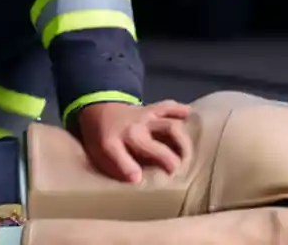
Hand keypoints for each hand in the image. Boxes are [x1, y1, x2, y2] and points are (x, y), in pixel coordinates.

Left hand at [77, 100, 192, 183]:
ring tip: (188, 155)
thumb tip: (137, 180)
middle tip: (177, 173)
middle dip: (169, 161)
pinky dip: (181, 111)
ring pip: (170, 127)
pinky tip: (190, 119)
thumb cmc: (100, 138)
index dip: (130, 171)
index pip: (121, 159)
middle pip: (155, 147)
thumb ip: (115, 167)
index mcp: (111, 144)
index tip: (138, 179)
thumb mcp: (97, 156)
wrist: (98, 109)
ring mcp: (144, 118)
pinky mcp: (152, 109)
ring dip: (182, 142)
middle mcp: (131, 131)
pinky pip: (169, 107)